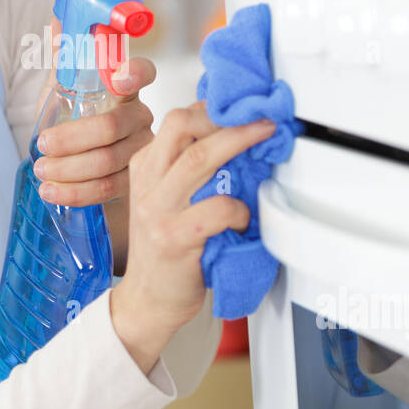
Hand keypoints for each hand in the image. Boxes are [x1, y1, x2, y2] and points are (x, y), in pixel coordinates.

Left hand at [32, 15, 155, 208]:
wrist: (76, 160)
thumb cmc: (74, 116)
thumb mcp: (63, 88)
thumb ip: (63, 56)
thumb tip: (57, 18)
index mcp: (125, 87)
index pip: (143, 73)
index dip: (135, 73)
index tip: (118, 76)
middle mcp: (140, 117)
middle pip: (113, 127)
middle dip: (73, 138)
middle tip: (42, 144)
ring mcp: (141, 151)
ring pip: (108, 162)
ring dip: (68, 168)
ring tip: (41, 170)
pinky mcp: (133, 182)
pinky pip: (107, 189)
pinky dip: (75, 192)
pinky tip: (51, 191)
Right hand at [117, 101, 275, 332]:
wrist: (146, 301)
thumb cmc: (164, 251)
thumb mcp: (164, 201)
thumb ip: (186, 171)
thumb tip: (232, 137)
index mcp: (143, 169)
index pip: (175, 121)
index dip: (213, 108)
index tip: (241, 107)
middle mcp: (146, 184)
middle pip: (183, 128)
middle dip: (227, 117)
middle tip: (261, 118)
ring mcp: (157, 211)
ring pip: (199, 159)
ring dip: (240, 143)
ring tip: (265, 140)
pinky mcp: (174, 238)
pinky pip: (217, 209)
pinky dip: (240, 209)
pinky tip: (245, 220)